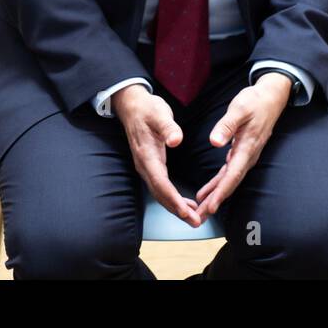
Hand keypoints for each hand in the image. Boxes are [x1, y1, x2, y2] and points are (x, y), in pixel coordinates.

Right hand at [113, 85, 202, 227]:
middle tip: (195, 222)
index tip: (186, 212)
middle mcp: (144, 165)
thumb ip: (168, 127)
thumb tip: (176, 140)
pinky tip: (184, 203)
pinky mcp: (150, 166)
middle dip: (177, 210)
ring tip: (193, 218)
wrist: (132, 105)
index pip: (160, 183)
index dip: (173, 199)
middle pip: (160, 194)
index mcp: (147, 155)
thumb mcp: (159, 113)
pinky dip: (172, 199)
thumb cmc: (147, 109)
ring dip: (175, 207)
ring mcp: (145, 167)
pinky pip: (160, 188)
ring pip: (159, 193)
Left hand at [194, 74, 292, 218]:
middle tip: (200, 217)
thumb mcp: (239, 109)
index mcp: (246, 147)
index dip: (221, 192)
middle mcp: (247, 156)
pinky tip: (208, 192)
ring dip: (215, 196)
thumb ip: (227, 126)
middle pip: (230, 184)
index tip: (211, 205)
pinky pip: (229, 173)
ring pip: (229, 181)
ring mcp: (245, 156)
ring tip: (201, 210)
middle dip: (216, 201)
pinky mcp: (242, 153)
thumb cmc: (254, 102)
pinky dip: (218, 185)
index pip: (232, 175)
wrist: (270, 98)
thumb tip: (214, 141)